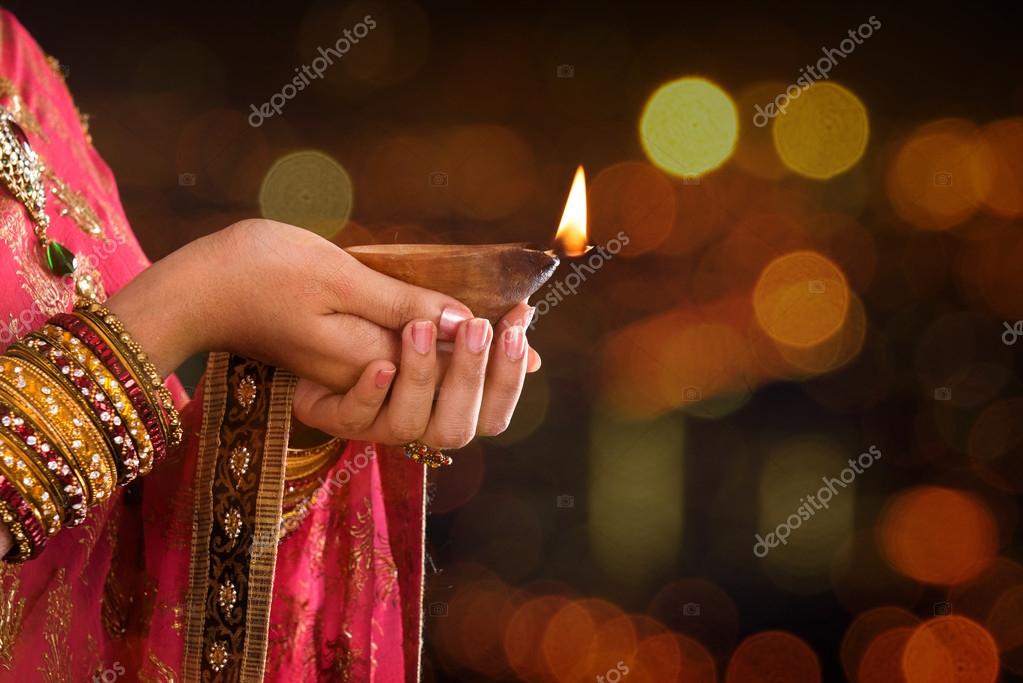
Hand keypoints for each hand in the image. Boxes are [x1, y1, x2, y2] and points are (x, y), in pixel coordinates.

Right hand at [107, 219, 475, 385]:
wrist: (200, 287)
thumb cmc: (260, 271)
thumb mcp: (337, 277)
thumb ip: (402, 304)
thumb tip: (463, 321)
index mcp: (360, 377)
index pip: (444, 389)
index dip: (487, 360)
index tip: (510, 314)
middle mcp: (364, 399)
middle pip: (447, 424)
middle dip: (487, 376)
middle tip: (508, 319)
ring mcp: (359, 394)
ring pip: (438, 420)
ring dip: (478, 377)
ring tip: (502, 321)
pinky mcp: (355, 378)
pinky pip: (419, 395)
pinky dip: (457, 371)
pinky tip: (479, 329)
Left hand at [293, 302, 535, 445]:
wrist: (321, 320)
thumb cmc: (390, 323)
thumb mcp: (438, 322)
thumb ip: (477, 338)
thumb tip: (535, 358)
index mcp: (450, 407)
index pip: (493, 417)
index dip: (507, 380)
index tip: (512, 330)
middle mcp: (418, 424)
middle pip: (456, 429)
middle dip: (469, 377)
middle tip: (474, 327)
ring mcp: (376, 424)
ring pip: (407, 425)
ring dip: (419, 377)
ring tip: (418, 328)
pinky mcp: (333, 417)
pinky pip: (353, 418)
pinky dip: (368, 393)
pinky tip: (379, 363)